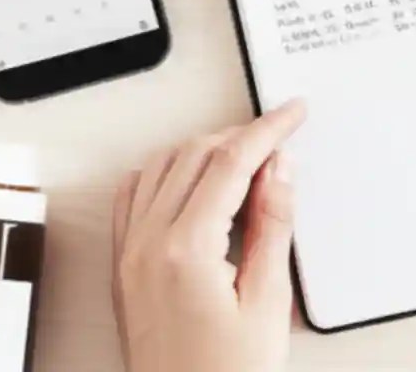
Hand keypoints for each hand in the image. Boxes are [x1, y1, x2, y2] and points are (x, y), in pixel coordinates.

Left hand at [112, 101, 305, 371]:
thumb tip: (279, 170)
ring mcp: (130, 254)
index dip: (267, 130)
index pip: (230, 163)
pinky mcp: (123, 267)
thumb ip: (272, 225)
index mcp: (185, 250)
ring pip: (161, 167)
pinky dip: (165, 172)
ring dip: (204, 149)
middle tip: (280, 136)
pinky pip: (134, 196)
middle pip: (193, 156)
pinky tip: (190, 178)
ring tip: (246, 155)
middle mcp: (148, 244)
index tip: (291, 114)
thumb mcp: (267, 301)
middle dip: (241, 136)